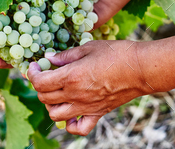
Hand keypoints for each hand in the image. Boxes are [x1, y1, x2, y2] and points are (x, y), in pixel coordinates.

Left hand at [28, 40, 151, 135]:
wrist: (142, 69)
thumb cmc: (118, 53)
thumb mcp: (89, 47)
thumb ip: (66, 55)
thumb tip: (49, 58)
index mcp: (72, 76)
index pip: (40, 82)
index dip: (32, 73)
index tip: (35, 65)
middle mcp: (76, 95)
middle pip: (44, 97)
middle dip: (39, 85)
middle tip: (44, 74)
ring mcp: (86, 107)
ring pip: (55, 115)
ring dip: (49, 104)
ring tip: (55, 91)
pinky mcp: (98, 113)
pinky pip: (78, 128)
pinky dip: (70, 124)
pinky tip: (71, 112)